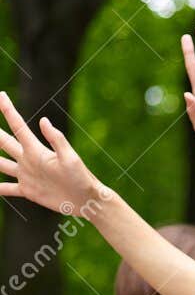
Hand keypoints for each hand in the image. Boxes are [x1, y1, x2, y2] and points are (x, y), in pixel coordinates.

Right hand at [0, 94, 111, 215]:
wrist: (87, 200)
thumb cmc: (82, 177)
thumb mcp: (70, 158)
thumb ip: (57, 140)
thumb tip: (43, 120)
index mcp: (36, 150)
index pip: (18, 127)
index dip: (8, 111)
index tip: (1, 95)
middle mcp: (28, 160)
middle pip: (3, 142)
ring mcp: (26, 175)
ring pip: (0, 164)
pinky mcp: (28, 191)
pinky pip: (6, 189)